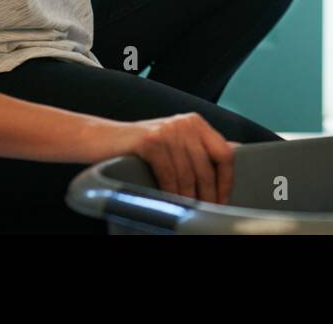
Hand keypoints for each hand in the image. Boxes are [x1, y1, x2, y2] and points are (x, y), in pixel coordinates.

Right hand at [119, 113, 237, 204]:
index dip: (226, 179)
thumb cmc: (140, 146)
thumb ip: (198, 148)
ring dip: (189, 197)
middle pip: (207, 165)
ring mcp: (168, 130)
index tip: (223, 198)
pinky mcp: (150, 141)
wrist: (101, 138)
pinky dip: (171, 193)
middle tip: (208, 210)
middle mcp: (185, 123)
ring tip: (189, 210)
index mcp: (196, 122)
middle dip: (209, 193)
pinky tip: (172, 202)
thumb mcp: (174, 141)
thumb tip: (231, 158)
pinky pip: (168, 174)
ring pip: (187, 173)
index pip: (224, 152)